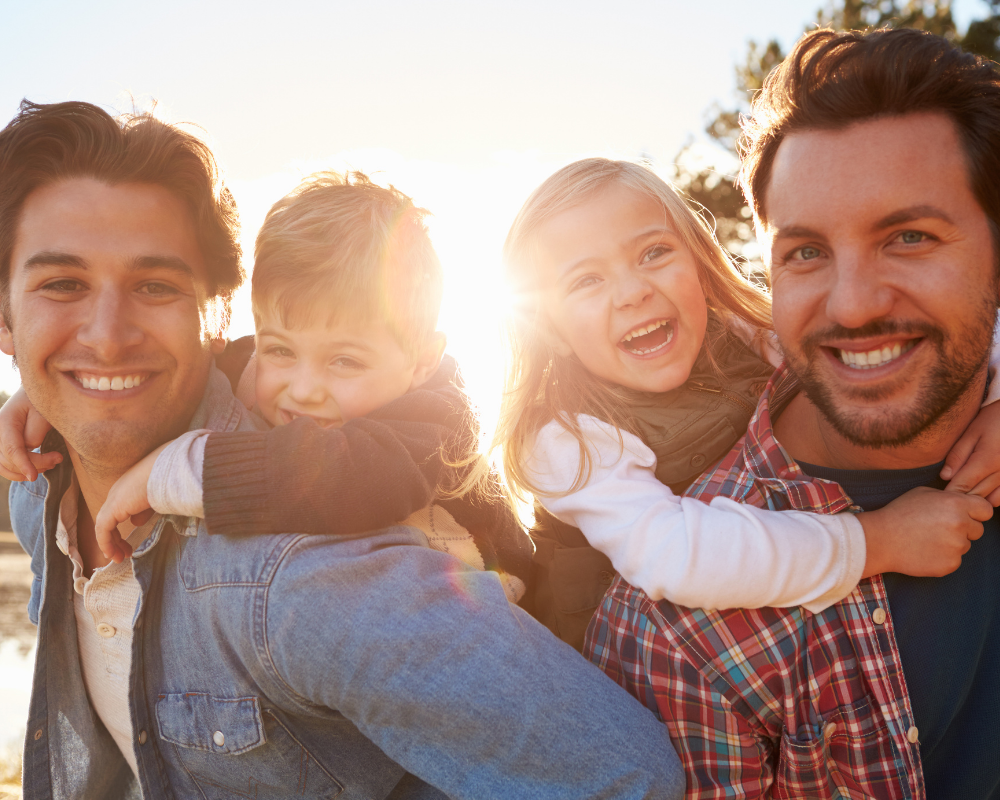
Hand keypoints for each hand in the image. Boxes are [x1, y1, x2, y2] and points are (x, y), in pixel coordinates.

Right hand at [0, 387, 59, 480]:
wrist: (33, 394)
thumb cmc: (41, 400)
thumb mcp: (43, 412)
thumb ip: (35, 433)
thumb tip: (31, 449)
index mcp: (4, 421)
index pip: (11, 449)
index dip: (22, 464)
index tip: (33, 476)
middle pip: (9, 460)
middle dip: (35, 465)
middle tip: (58, 459)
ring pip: (5, 466)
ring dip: (27, 471)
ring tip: (51, 463)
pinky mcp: (3, 446)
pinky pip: (6, 465)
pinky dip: (21, 470)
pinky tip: (39, 466)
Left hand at [94, 443, 166, 562]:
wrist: (166, 471)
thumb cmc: (167, 481)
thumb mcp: (155, 499)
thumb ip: (144, 511)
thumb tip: (135, 522)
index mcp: (126, 489)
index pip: (117, 512)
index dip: (120, 530)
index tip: (128, 544)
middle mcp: (116, 493)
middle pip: (108, 520)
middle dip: (114, 539)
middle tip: (123, 554)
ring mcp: (113, 500)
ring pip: (103, 525)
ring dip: (109, 544)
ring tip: (118, 558)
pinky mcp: (112, 508)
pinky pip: (103, 529)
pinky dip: (105, 543)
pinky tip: (112, 554)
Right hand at [860, 486, 991, 577]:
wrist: (880, 540)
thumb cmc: (898, 513)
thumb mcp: (923, 494)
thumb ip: (948, 498)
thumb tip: (964, 503)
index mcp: (956, 504)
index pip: (985, 510)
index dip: (975, 513)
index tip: (965, 515)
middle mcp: (960, 525)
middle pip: (977, 530)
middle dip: (964, 529)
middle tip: (939, 528)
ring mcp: (956, 547)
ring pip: (965, 545)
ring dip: (952, 543)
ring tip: (927, 540)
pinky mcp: (950, 564)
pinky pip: (954, 560)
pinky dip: (943, 557)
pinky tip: (925, 551)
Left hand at [941, 399, 999, 504]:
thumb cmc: (993, 419)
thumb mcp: (971, 432)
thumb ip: (958, 455)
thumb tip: (945, 476)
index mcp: (987, 459)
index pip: (964, 484)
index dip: (949, 492)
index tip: (938, 497)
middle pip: (977, 494)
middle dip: (961, 497)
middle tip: (946, 498)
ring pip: (991, 499)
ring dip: (976, 498)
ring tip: (963, 493)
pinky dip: (991, 497)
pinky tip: (981, 491)